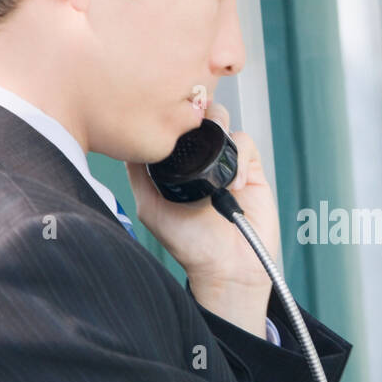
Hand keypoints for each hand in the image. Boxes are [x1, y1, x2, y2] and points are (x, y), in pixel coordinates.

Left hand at [125, 102, 280, 336]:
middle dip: (196, 115)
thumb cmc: (191, 245)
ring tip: (215, 163)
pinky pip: (247, 145)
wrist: (228, 267)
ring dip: (220, 133)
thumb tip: (129, 142)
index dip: (171, 115)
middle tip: (193, 130)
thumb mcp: (151, 209)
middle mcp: (201, 159)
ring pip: (224, 122)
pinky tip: (234, 184)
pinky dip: (240, 159)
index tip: (167, 117)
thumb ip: (138, 175)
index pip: (174, 125)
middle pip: (199, 114)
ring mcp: (226, 162)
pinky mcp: (252, 170)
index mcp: (177, 164)